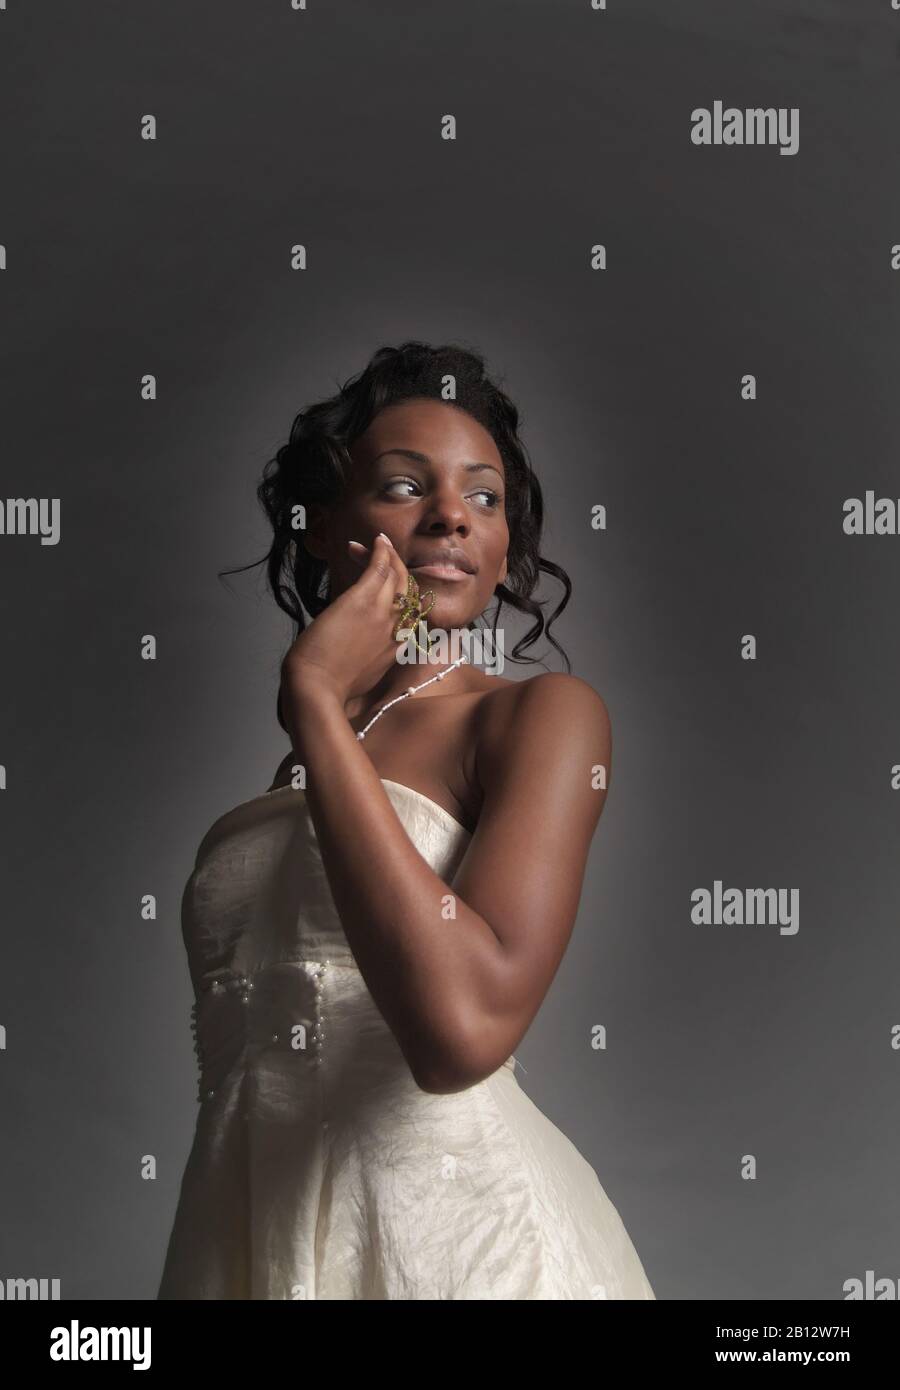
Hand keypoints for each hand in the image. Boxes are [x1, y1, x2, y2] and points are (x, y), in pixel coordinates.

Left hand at [279, 533, 419, 708]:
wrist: (317, 690)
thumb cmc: (329, 688)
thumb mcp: (359, 679)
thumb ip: (364, 662)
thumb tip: (354, 653)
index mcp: (396, 650)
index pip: (410, 615)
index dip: (402, 595)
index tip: (388, 586)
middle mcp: (397, 631)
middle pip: (409, 591)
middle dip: (397, 569)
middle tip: (379, 555)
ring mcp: (383, 615)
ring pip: (398, 576)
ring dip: (387, 555)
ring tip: (374, 543)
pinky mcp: (363, 602)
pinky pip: (380, 569)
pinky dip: (380, 552)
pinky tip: (374, 542)